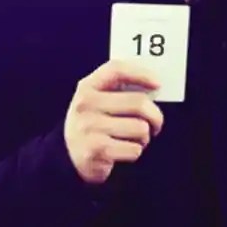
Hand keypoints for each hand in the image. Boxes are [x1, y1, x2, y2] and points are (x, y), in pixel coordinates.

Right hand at [64, 60, 164, 184]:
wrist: (68, 155)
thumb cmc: (92, 124)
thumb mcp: (96, 101)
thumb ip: (118, 90)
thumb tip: (154, 87)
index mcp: (87, 88)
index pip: (116, 70)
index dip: (141, 74)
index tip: (157, 84)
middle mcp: (85, 105)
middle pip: (138, 102)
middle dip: (155, 116)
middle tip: (155, 124)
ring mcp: (89, 127)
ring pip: (140, 128)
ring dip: (144, 137)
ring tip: (133, 138)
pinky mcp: (96, 150)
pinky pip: (134, 149)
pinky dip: (135, 152)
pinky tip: (123, 150)